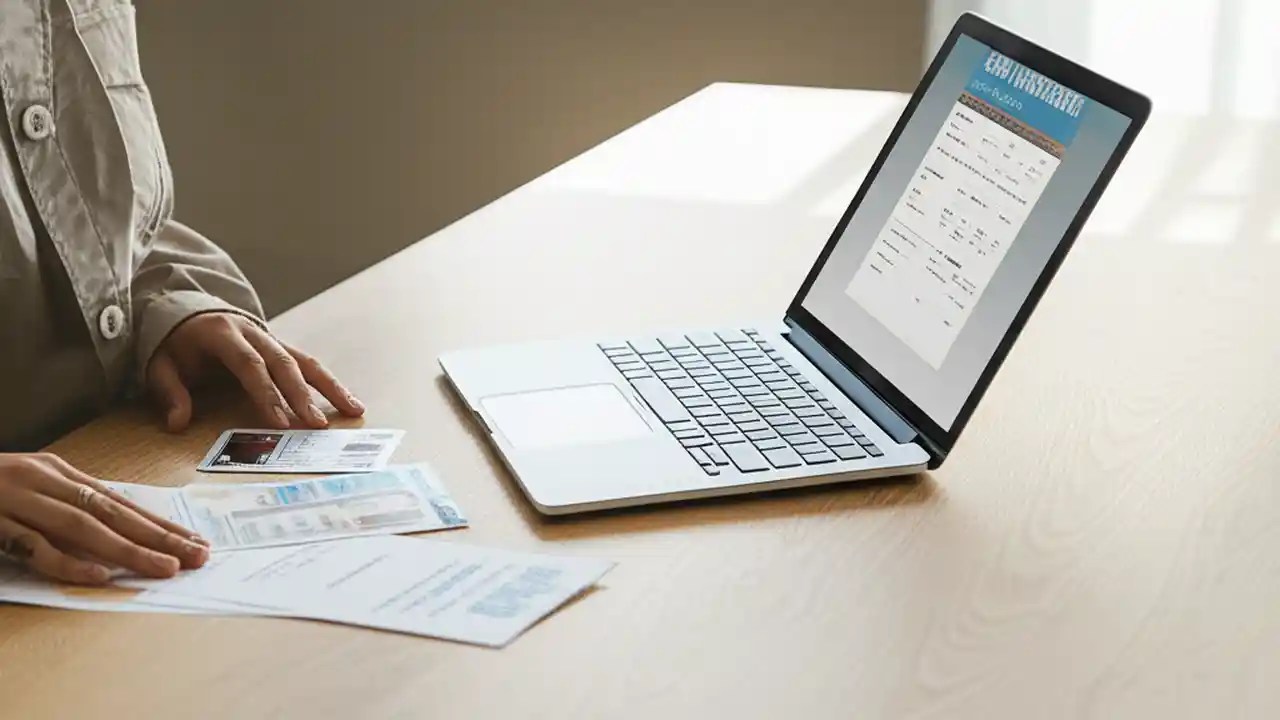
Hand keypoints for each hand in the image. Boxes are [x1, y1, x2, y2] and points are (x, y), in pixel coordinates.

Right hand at [0, 454, 208, 583]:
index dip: (160, 522)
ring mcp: (15, 500)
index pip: (120, 501)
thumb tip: (121, 528)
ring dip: (128, 550)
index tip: (196, 540)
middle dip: (159, 536)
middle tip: (198, 556)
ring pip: (83, 527)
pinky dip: (66, 561)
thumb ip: (67, 505)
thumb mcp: (30, 489)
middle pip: (112, 513)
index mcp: (57, 473)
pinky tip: (98, 574)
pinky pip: (32, 545)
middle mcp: (42, 481)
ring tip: (164, 568)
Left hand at [147, 312, 364, 431]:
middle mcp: (254, 333)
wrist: (189, 312)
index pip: (249, 365)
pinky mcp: (283, 347)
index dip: (266, 393)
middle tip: (317, 425)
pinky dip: (330, 384)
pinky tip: (349, 402)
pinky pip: (309, 364)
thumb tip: (177, 424)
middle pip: (284, 364)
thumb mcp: (160, 364)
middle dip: (303, 396)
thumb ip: (169, 392)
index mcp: (223, 334)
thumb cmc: (176, 344)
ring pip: (306, 362)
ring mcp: (272, 338)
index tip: (279, 422)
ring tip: (354, 410)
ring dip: (331, 388)